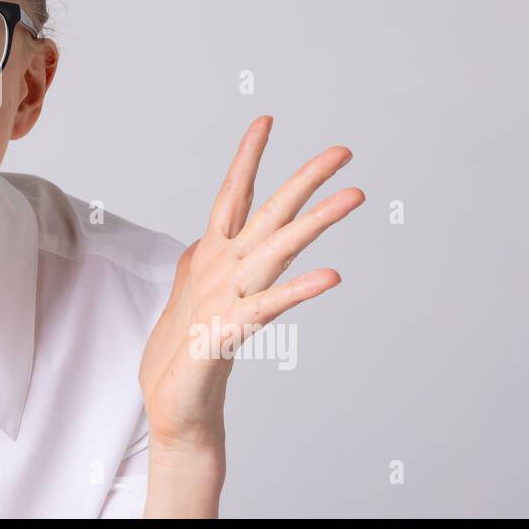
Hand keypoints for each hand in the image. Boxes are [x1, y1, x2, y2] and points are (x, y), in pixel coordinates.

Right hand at [139, 115, 363, 449]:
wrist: (175, 408)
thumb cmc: (186, 352)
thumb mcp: (195, 297)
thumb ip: (203, 263)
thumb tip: (206, 237)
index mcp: (211, 258)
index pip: (232, 196)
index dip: (247, 158)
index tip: (265, 120)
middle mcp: (219, 269)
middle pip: (265, 212)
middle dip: (304, 178)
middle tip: (342, 151)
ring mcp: (224, 298)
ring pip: (276, 248)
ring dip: (315, 221)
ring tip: (353, 198)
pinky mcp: (227, 333)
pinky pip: (270, 307)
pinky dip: (299, 290)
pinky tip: (330, 278)